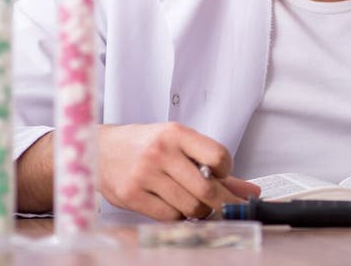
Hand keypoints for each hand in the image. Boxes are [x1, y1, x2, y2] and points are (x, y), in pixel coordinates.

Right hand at [97, 122, 260, 220]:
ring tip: (192, 202)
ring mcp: (145, 174)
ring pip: (189, 207)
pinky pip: (169, 216)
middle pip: (206, 189)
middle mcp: (161, 152)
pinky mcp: (132, 195)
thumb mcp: (178, 144)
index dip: (227, 171)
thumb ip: (214, 166)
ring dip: (197, 211)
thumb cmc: (144, 145)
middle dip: (219, 202)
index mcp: (176, 133)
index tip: (222, 175)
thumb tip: (250, 191)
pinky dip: (177, 216)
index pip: (218, 155)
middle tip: (220, 204)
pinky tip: (173, 205)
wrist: (100, 149)